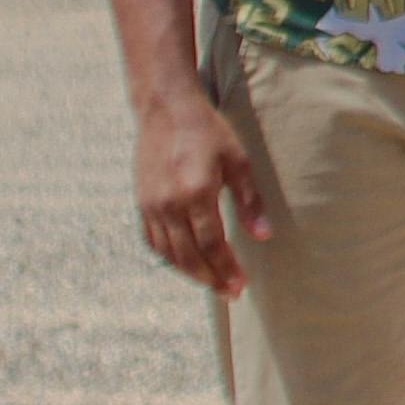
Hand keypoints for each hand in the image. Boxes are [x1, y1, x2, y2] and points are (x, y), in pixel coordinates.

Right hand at [134, 89, 270, 294]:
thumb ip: (250, 201)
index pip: (212, 243)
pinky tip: (186, 263)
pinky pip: (152, 240)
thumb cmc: (209, 133)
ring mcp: (151, 204)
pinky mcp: (141, 202)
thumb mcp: (239, 161)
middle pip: (189, 254)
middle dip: (210, 278)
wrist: (166, 110)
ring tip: (212, 282)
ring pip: (168, 252)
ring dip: (189, 272)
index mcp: (196, 193)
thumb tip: (264, 236)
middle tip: (230, 293)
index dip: (227, 268)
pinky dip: (169, 257)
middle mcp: (169, 203)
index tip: (241, 286)